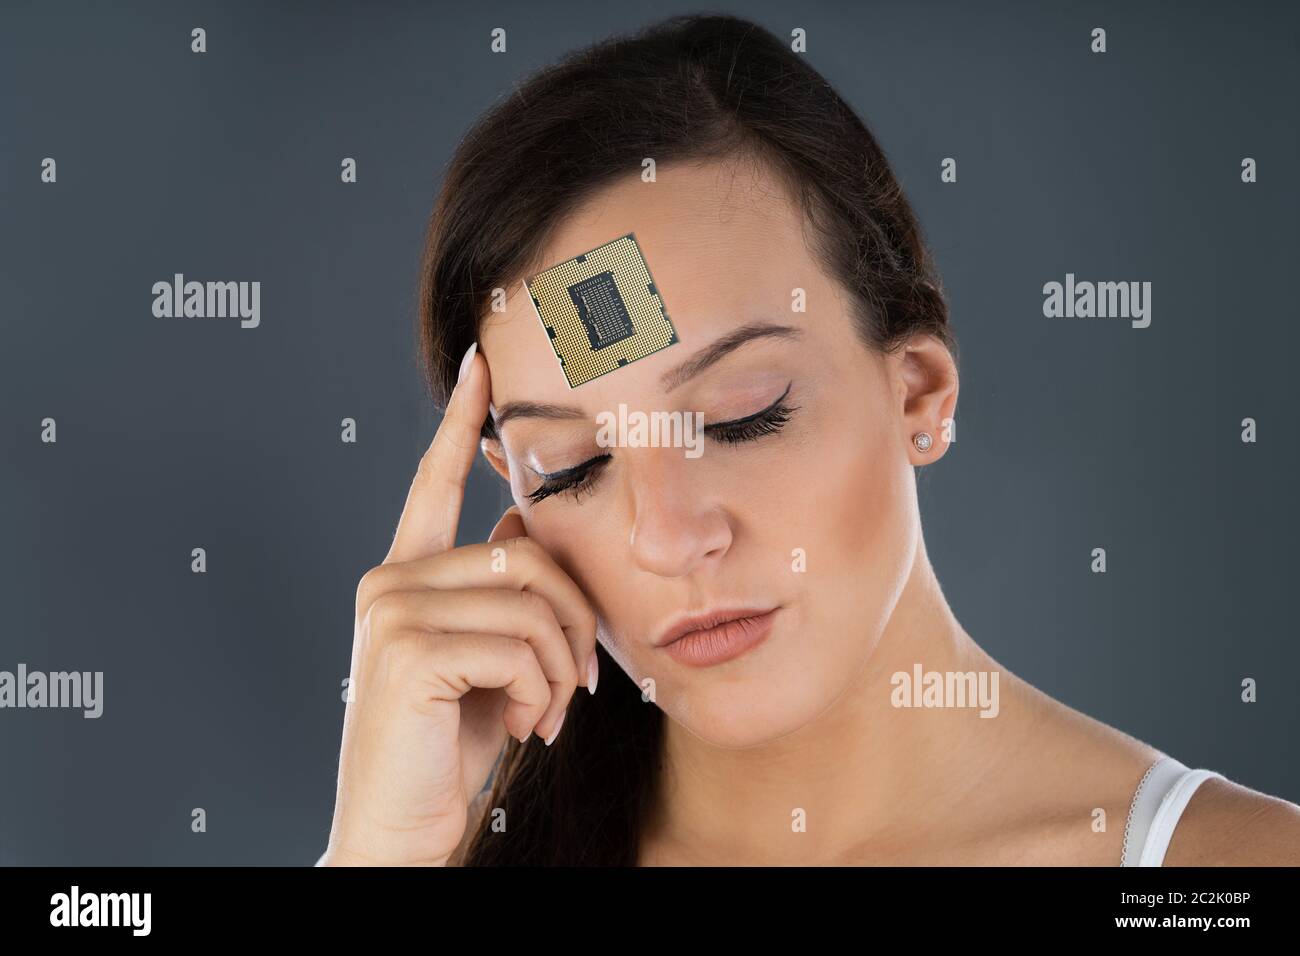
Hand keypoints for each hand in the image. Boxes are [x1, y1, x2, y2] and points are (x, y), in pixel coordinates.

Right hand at [319, 344, 597, 865]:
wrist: (403, 830)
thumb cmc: (449, 748)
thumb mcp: (487, 662)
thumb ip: (499, 595)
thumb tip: (526, 524)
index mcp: (406, 577)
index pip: (435, 483)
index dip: (462, 424)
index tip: (482, 363)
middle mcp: (390, 580)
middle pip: (527, 551)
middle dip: (574, 621)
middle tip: (577, 684)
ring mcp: (393, 608)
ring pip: (533, 599)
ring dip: (559, 668)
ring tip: (544, 714)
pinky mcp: (408, 647)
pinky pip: (520, 643)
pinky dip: (541, 691)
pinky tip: (523, 726)